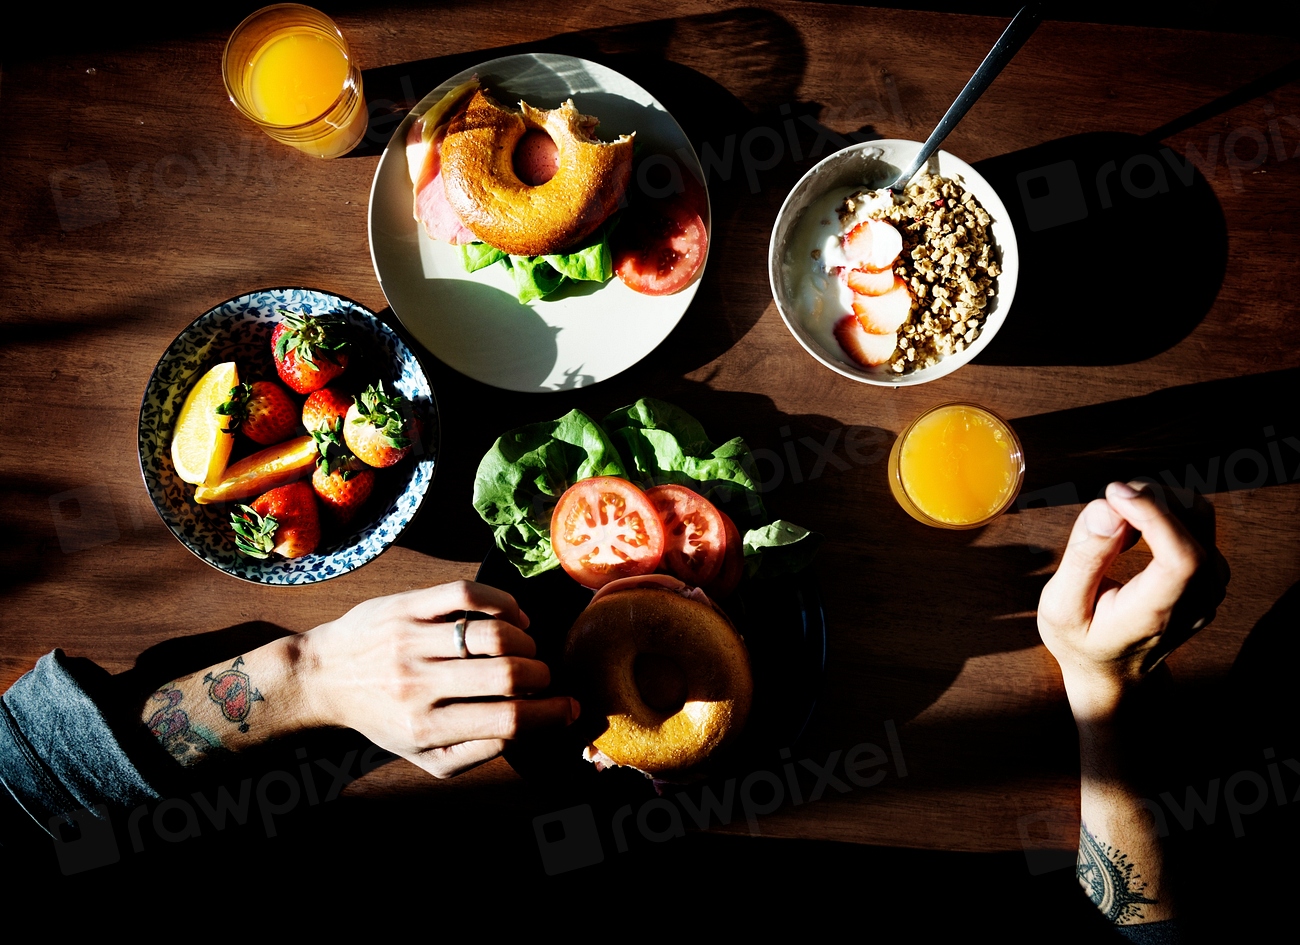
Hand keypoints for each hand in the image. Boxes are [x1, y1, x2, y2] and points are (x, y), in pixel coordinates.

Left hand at [298, 580, 577, 777]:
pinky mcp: (406, 605)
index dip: (551, 714)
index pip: (507, 722)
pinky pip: (466, 594)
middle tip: (544, 676)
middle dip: (542, 675)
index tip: (571, 707)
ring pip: (492, 633)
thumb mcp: (425, 757)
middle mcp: (418, 684)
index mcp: (427, 727)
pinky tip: (513, 615)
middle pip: (507, 675)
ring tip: (527, 647)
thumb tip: (528, 727)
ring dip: (526, 640)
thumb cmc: (384, 719)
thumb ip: (478, 751)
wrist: (323, 678)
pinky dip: (503, 602)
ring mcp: (411, 640)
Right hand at [1037, 481, 1227, 721]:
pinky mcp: (1210, 574)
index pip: (1182, 557)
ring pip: (1199, 516)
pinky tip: (1133, 530)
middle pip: (1194, 524)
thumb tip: (1107, 508)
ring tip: (1116, 519)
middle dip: (1149, 497)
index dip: (1154, 515)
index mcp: (1156, 615)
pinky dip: (1165, 512)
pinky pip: (1197, 524)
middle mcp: (1196, 601)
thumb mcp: (1060, 607)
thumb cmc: (1082, 641)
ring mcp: (1209, 588)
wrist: (1114, 672)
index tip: (1114, 493)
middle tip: (1106, 501)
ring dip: (1157, 501)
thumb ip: (1084, 558)